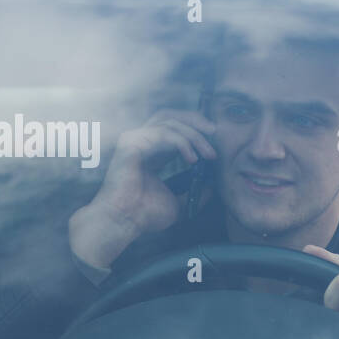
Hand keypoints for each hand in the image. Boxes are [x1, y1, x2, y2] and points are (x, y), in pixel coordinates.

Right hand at [69, 108, 216, 269]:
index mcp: (150, 152)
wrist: (125, 222)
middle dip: (194, 120)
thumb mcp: (179, 203)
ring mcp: (133, 140)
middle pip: (169, 115)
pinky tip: (192, 158)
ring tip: (207, 153)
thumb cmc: (144, 215)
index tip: (213, 140)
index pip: (172, 127)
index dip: (194, 128)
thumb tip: (213, 186)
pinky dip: (181, 142)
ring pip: (169, 123)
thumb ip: (194, 192)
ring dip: (193, 135)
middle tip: (213, 132)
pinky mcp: (130, 143)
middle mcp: (140, 142)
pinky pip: (162, 133)